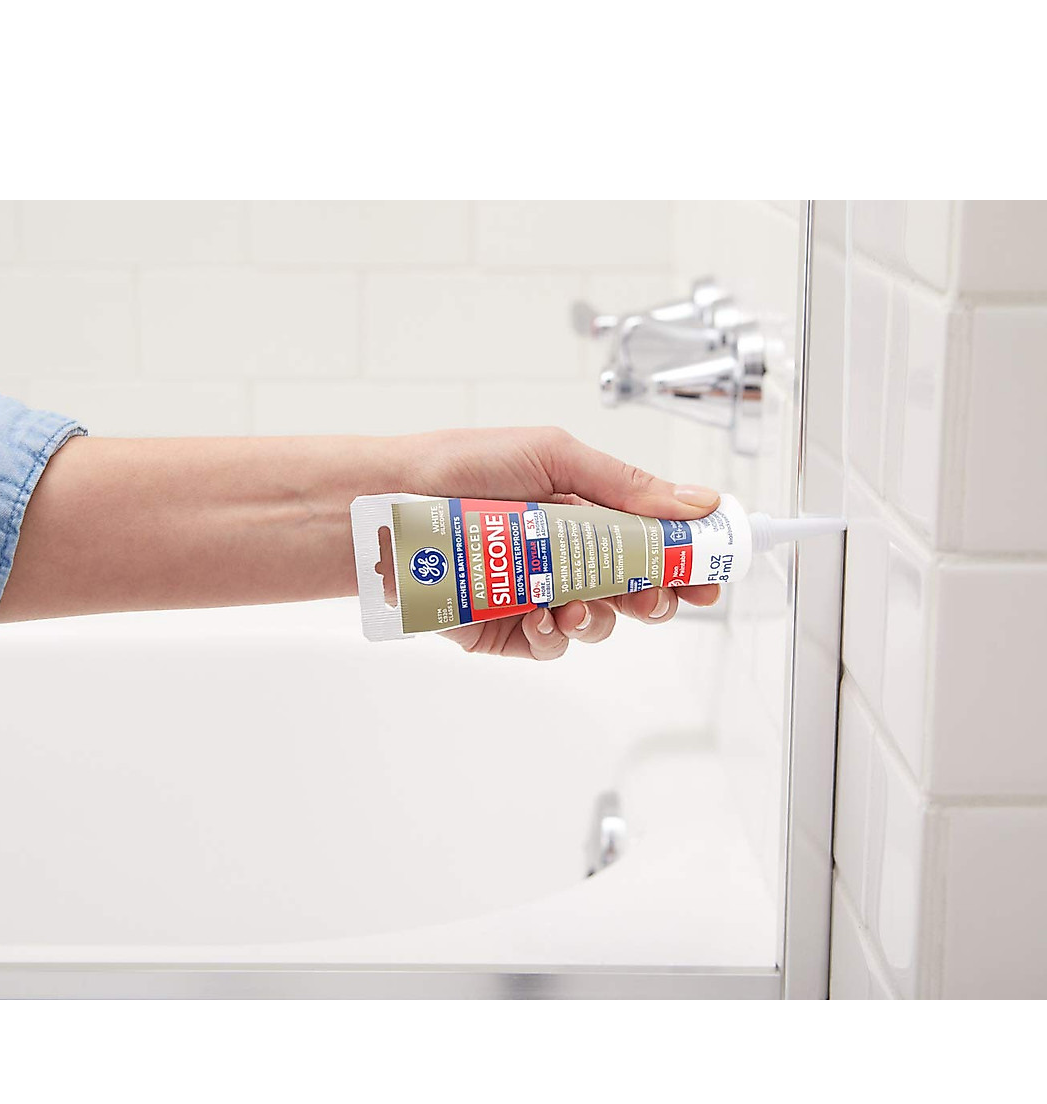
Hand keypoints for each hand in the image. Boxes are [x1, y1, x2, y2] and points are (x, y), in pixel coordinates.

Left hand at [395, 426, 721, 659]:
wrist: (388, 507)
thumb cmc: (459, 468)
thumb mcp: (552, 457)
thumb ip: (625, 486)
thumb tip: (696, 502)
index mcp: (581, 510)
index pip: (650, 539)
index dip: (687, 557)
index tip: (714, 569)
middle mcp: (563, 555)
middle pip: (635, 588)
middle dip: (659, 596)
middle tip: (663, 595)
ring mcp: (536, 595)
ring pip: (599, 623)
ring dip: (604, 617)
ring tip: (581, 604)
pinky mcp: (504, 631)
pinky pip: (550, 647)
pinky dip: (553, 637)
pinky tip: (538, 616)